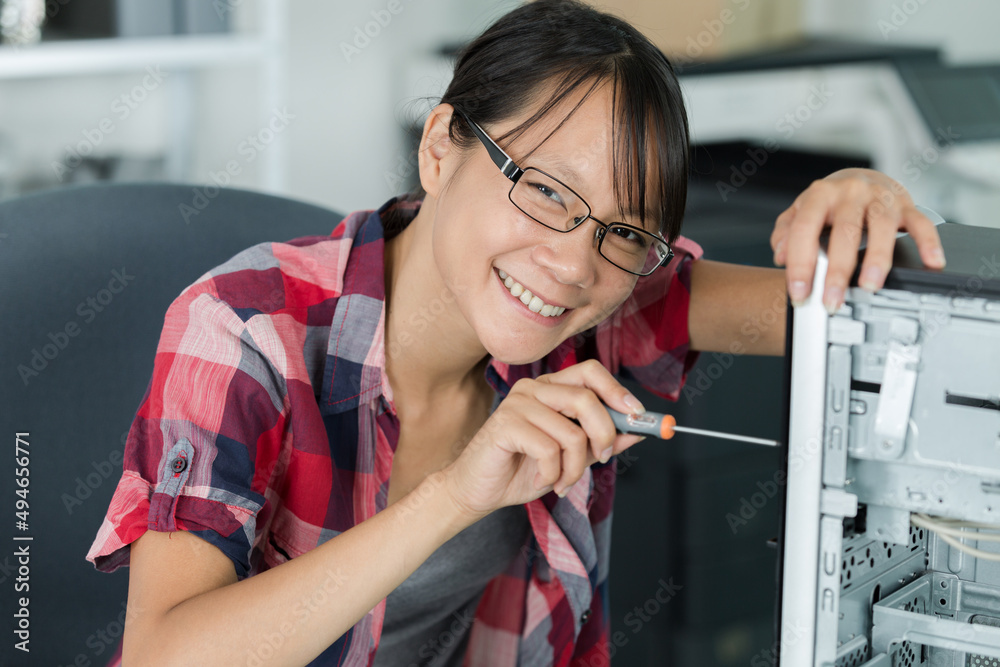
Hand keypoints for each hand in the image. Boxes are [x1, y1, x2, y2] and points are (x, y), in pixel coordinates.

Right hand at [441, 359, 646, 519]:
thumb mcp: (570, 458)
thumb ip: (598, 442)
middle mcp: (534, 388)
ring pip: (572, 432)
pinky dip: (553, 474)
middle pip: (586, 397)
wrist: (477, 492)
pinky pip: (549, 449)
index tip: (638, 415)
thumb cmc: (520, 471)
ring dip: (575, 467)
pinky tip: (542, 481)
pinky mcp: (505, 424)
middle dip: (604, 434)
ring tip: (563, 481)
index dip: (617, 390)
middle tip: (603, 458)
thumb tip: (638, 432)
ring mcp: (517, 403)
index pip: (590, 371)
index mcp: (549, 388)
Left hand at [770, 168, 945, 312]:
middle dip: (837, 271)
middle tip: (831, 300)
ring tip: (870, 287)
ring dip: (877, 259)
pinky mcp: (906, 205)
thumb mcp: (800, 212)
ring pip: (882, 228)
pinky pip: (921, 224)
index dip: (800, 263)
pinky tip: (932, 263)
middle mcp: (850, 193)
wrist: (859, 178)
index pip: (805, 230)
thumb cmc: (828, 202)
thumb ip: (785, 232)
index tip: (799, 292)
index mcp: (820, 195)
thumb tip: (780, 256)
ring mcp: (880, 198)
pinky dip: (928, 243)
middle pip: (844, 233)